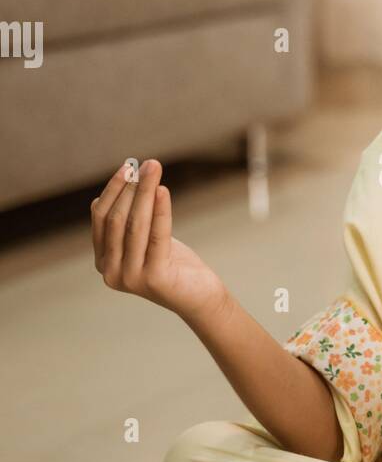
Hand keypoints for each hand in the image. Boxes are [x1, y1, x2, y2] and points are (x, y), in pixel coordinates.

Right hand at [91, 159, 227, 322]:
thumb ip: (129, 219)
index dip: (113, 190)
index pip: (101, 217)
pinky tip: (163, 191)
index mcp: (103, 261)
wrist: (200, 297)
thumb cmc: (172, 264)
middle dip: (131, 187)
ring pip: (135, 225)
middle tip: (147, 164)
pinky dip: (160, 210)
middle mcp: (110, 272)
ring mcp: (130, 278)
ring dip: (145, 192)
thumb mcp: (144, 240)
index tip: (128, 166)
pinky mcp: (154, 279)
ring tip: (154, 169)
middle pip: (117, 219)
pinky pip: (156, 235)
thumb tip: (124, 180)